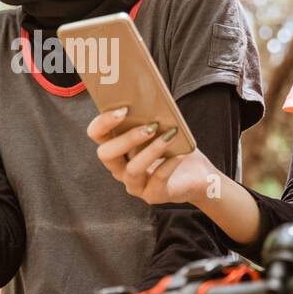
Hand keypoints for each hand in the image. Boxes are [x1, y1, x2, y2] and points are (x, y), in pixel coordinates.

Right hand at [85, 107, 219, 206]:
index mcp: (115, 147)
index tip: (123, 109)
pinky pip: (157, 180)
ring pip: (132, 170)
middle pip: (106, 154)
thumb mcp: (162, 128)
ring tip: (170, 136)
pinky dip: (168, 165)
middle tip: (150, 126)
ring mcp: (134, 184)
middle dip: (126, 138)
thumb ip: (150, 116)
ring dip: (151, 151)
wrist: (196, 175)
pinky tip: (179, 155)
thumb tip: (149, 98)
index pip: (96, 134)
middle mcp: (119, 167)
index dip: (104, 122)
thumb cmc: (175, 147)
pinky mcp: (152, 195)